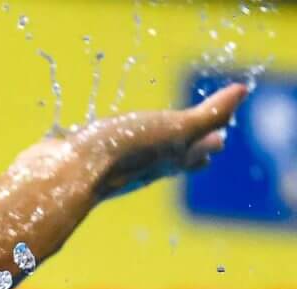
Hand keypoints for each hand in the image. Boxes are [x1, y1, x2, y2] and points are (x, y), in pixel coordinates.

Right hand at [79, 83, 247, 198]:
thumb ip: (208, 115)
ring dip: (143, 145)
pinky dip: (101, 141)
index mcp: (168, 160)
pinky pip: (97, 148)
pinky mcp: (82, 158)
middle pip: (170, 158)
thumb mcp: (176, 130)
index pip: (198, 153)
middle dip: (184, 150)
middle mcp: (141, 165)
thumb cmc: (124, 152)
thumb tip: (241, 93)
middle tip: (194, 144)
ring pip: (134, 153)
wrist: (66, 174)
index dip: (210, 142)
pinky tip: (95, 136)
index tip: (220, 138)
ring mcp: (110, 164)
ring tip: (147, 136)